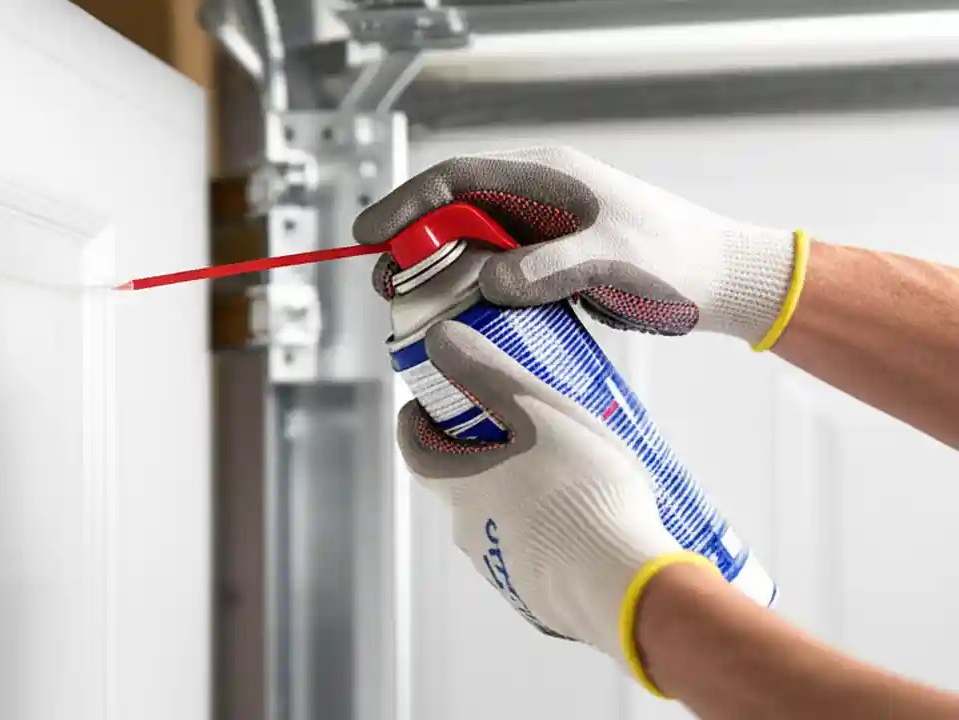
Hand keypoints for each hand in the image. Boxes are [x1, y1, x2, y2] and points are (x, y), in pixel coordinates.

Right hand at [355, 146, 801, 347]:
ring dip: (434, 273)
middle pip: (454, 213)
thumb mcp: (614, 259)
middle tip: (383, 286)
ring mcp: (540, 230)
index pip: (458, 179)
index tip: (370, 235)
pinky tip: (451, 318)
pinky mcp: (547, 262)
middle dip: (411, 245)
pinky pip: (492, 272)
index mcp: (546, 177)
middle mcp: (536, 198)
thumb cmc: (675, 261)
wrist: (718, 280)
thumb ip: (550, 267)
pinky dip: (465, 293)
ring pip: (468, 246)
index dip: (408, 204)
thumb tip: (490, 282)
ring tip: (405, 306)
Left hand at [399, 318, 706, 671]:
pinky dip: (546, 529)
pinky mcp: (539, 598)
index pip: (414, 449)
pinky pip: (533, 553)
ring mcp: (504, 570)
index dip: (418, 420)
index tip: (434, 399)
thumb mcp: (537, 412)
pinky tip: (587, 517)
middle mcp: (470, 532)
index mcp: (460, 486)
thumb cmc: (579, 490)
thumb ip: (488, 373)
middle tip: (518, 423)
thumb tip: (440, 339)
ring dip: (517, 491)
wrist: (622, 586)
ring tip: (566, 469)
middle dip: (478, 450)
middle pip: (458, 481)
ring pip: (498, 518)